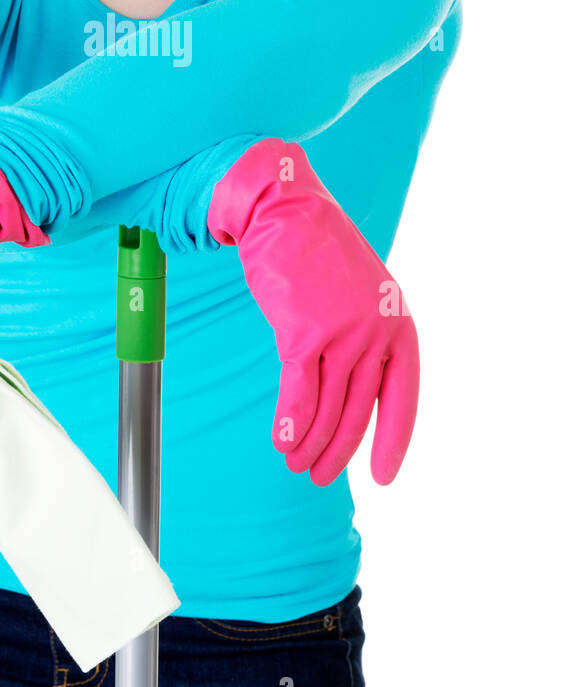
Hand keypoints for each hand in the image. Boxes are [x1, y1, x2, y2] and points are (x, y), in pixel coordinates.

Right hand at [208, 138, 418, 485]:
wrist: (284, 209)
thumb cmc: (315, 253)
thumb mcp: (357, 294)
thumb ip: (361, 337)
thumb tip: (349, 389)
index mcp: (397, 323)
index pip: (403, 396)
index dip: (392, 440)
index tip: (382, 477)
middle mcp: (376, 331)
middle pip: (358, 409)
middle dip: (338, 450)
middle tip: (318, 475)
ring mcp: (343, 333)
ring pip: (328, 406)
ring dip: (310, 442)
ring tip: (295, 462)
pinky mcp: (305, 331)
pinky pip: (299, 390)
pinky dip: (290, 420)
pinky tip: (283, 440)